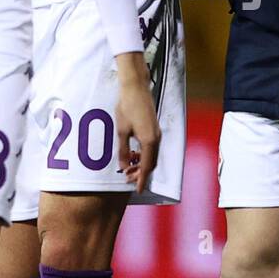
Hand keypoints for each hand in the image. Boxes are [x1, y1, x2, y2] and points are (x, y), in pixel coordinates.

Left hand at [115, 55, 160, 193]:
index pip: (146, 166)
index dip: (141, 179)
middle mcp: (156, 139)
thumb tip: (124, 166)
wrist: (135, 88)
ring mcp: (156, 133)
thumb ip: (123, 151)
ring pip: (151, 155)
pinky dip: (143, 155)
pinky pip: (151, 148)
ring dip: (141, 164)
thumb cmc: (127, 107)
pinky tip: (133, 154)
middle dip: (140, 173)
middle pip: (151, 163)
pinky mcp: (154, 128)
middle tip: (127, 178)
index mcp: (149, 141)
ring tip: (128, 167)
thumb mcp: (121, 131)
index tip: (138, 189)